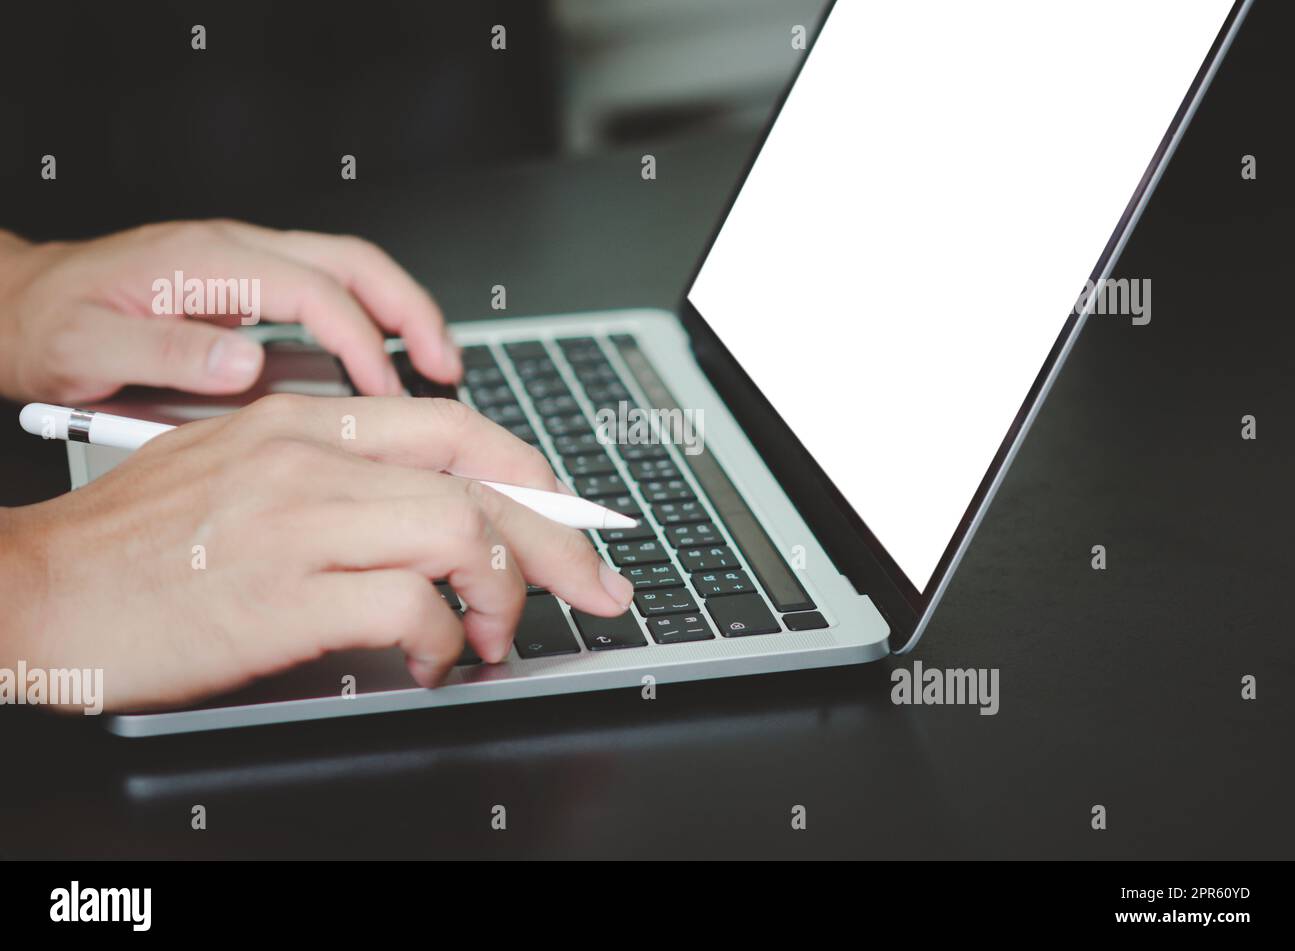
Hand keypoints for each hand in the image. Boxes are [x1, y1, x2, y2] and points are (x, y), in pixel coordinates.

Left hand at [0, 221, 460, 403]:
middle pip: (354, 262)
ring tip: (435, 366)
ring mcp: (245, 267)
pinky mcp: (247, 291)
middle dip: (411, 312)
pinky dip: (369, 325)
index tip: (386, 395)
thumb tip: (247, 368)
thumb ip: (166, 353)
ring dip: (401, 315)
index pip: (313, 291)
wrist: (17, 306)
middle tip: (446, 365)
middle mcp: (235, 253)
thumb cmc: (47, 327)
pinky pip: (327, 295)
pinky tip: (381, 366)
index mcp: (205, 261)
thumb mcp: (86, 348)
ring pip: (350, 272)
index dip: (361, 344)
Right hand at [0, 396, 633, 711]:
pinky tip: (434, 662)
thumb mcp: (239, 472)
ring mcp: (297, 520)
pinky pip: (410, 607)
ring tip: (497, 637)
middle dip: (560, 540)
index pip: (459, 429)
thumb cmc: (135, 546)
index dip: (535, 478)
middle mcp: (311, 456)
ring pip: (461, 530)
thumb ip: (336, 480)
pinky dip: (444, 642)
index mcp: (306, 422)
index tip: (570, 522)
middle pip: (484, 478)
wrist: (34, 590)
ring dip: (504, 593)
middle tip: (596, 589)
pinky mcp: (281, 594)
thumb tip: (432, 521)